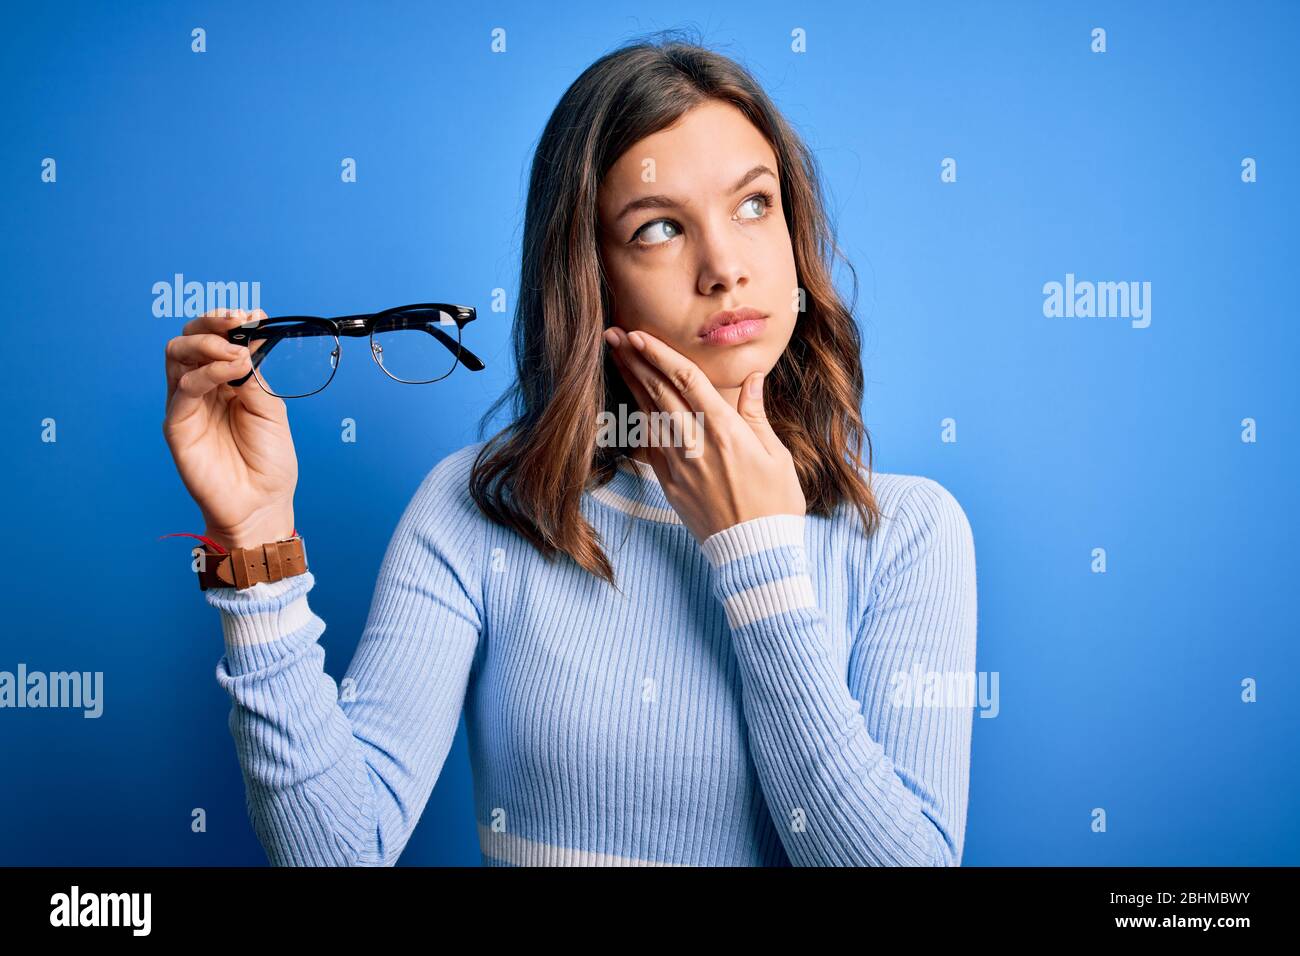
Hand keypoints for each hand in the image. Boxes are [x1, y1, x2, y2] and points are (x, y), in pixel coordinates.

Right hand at [162, 308, 298, 549]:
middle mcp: (202, 389)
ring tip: (237, 351)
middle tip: (238, 323)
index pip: (215, 340)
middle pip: (188, 340)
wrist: (262, 504)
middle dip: (211, 324)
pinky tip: (231, 369)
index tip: (254, 315)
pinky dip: (207, 371)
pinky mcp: (177, 425)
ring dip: (208, 344)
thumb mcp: (270, 409)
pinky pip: (183, 388)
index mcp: (226, 382)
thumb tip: (252, 334)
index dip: (228, 322)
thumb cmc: (269, 462)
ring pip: (177, 356)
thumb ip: (255, 374)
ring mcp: (187, 406)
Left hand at [604, 325, 805, 543]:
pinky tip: (630, 401)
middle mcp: (695, 443)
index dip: (660, 354)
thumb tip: (753, 377)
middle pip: (658, 391)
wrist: (755, 552)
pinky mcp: (669, 483)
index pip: (686, 380)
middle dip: (635, 359)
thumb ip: (756, 414)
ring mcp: (678, 464)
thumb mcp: (777, 455)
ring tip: (615, 357)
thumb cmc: (775, 504)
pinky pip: (649, 444)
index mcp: (724, 430)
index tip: (640, 334)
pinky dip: (638, 419)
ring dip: (631, 383)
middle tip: (614, 334)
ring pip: (648, 414)